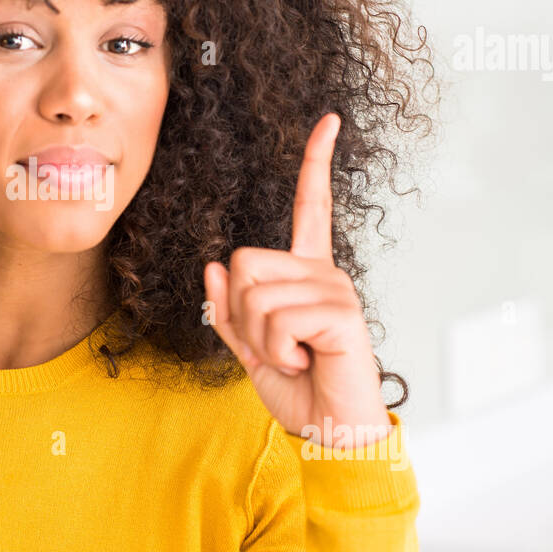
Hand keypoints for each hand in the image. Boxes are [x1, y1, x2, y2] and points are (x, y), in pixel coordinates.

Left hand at [204, 113, 392, 448]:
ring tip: (295, 356)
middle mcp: (324, 272)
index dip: (315, 163)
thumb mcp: (250, 348)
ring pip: (253, 294)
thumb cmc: (299, 389)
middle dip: (241, 312)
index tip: (328, 120)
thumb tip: (212, 267)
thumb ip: (229, 311)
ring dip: (260, 339)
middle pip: (243, 262)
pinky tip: (306, 362)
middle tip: (277, 345)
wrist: (329, 431)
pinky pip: (276, 319)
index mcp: (306, 273)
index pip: (311, 207)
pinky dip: (277, 351)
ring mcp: (335, 289)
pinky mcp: (341, 312)